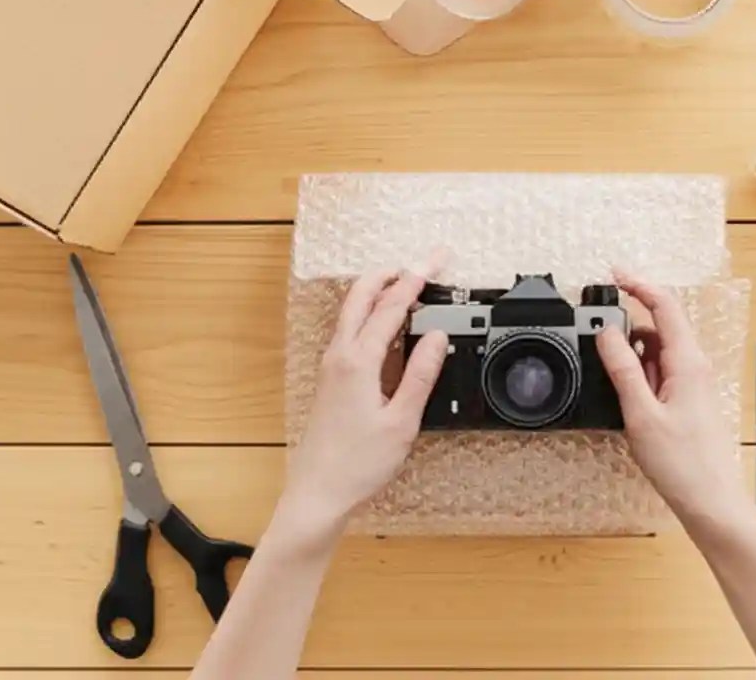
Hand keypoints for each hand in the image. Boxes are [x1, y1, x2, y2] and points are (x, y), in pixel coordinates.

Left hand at [281, 256, 449, 541]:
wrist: (318, 493)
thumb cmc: (357, 464)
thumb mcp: (402, 421)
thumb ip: (421, 375)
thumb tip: (437, 338)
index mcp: (358, 361)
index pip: (391, 306)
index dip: (416, 279)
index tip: (436, 261)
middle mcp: (340, 357)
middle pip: (363, 297)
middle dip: (393, 273)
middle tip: (422, 263)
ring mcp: (332, 367)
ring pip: (354, 312)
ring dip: (380, 292)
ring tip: (407, 283)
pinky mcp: (332, 381)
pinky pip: (351, 333)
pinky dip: (371, 316)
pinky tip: (387, 326)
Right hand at [595, 272, 750, 521]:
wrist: (711, 501)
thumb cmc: (682, 463)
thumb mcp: (641, 413)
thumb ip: (623, 369)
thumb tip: (607, 333)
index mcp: (687, 362)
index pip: (665, 305)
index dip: (638, 285)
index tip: (612, 275)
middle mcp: (694, 367)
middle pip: (660, 326)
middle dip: (627, 323)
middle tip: (595, 332)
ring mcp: (692, 384)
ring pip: (658, 351)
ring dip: (631, 355)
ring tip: (609, 377)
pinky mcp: (687, 401)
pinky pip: (660, 373)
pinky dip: (639, 375)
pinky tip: (624, 395)